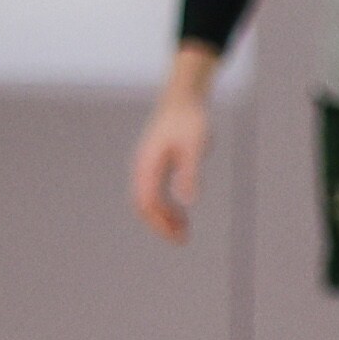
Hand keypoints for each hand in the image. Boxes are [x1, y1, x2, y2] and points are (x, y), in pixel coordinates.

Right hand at [131, 59, 216, 239]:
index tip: (178, 236)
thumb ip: (190, 172)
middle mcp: (143, 168)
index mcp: (148, 165)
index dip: (160, 222)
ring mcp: (147, 167)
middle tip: (181, 240)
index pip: (148, 202)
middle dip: (160, 225)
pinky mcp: (155, 165)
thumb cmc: (190, 120)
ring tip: (184, 232)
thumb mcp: (195, 146)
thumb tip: (188, 200)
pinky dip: (166, 206)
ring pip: (148, 200)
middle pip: (144, 205)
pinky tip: (182, 213)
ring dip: (163, 218)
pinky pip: (154, 192)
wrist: (182, 99)